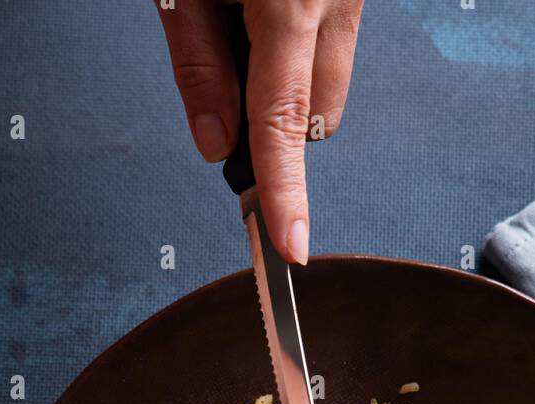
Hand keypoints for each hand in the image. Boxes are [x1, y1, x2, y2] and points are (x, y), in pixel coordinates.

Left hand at [155, 0, 363, 262]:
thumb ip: (199, 66)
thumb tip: (217, 146)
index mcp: (289, 0)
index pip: (284, 120)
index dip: (284, 192)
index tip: (290, 248)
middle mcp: (335, 1)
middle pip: (315, 118)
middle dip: (274, 123)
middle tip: (224, 68)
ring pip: (329, 92)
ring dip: (289, 87)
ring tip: (243, 23)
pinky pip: (334, 54)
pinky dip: (301, 56)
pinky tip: (267, 12)